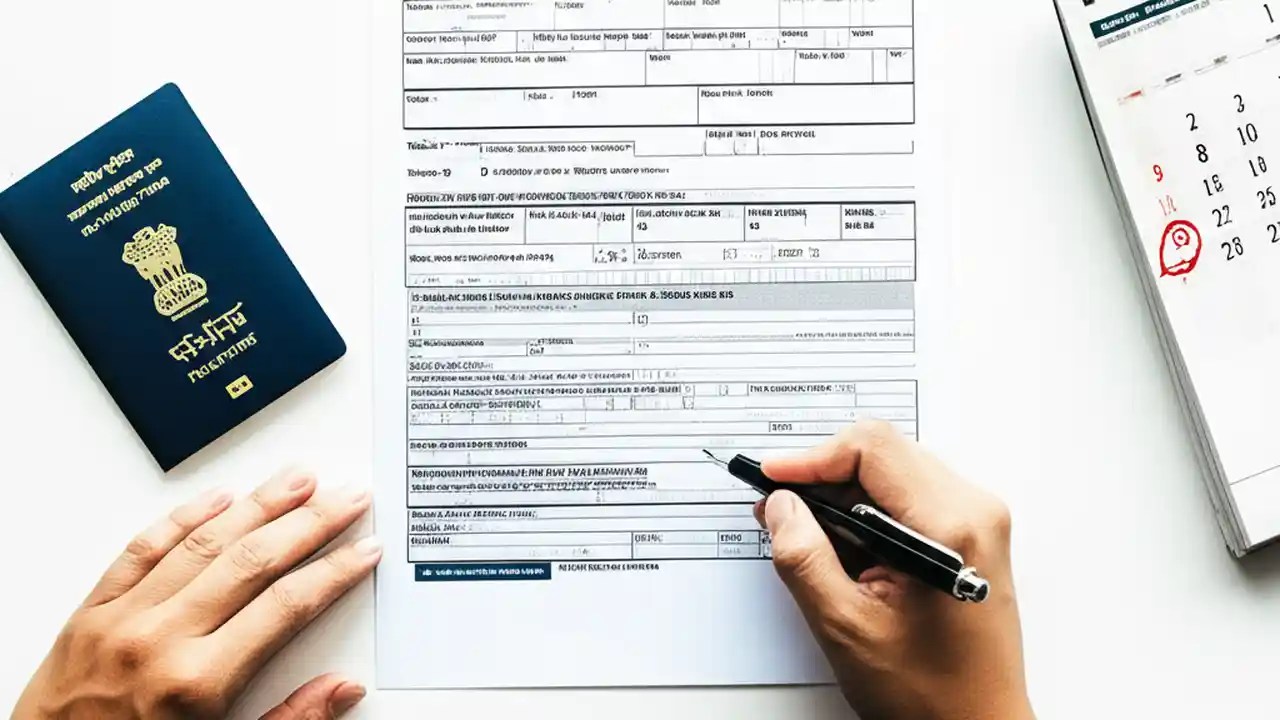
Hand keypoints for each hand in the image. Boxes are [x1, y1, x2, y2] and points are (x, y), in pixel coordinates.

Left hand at [12, 469, 379, 719]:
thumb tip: (343, 688)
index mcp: (197, 683)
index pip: (287, 607)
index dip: (334, 572)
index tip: (364, 550)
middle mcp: (159, 641)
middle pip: (253, 562)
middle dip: (310, 523)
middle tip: (346, 498)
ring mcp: (121, 620)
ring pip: (203, 544)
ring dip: (257, 506)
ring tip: (296, 480)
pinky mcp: (90, 613)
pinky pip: (141, 550)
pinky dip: (182, 520)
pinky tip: (218, 499)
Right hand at [758, 422, 1032, 719]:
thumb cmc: (931, 695)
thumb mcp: (847, 626)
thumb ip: (804, 558)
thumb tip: (781, 506)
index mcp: (951, 526)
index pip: (873, 449)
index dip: (812, 458)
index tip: (773, 480)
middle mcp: (974, 512)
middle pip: (884, 454)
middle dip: (824, 476)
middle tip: (781, 509)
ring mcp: (978, 522)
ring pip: (893, 472)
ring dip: (843, 496)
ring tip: (808, 536)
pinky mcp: (971, 536)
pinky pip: (909, 497)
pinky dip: (867, 513)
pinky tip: (843, 549)